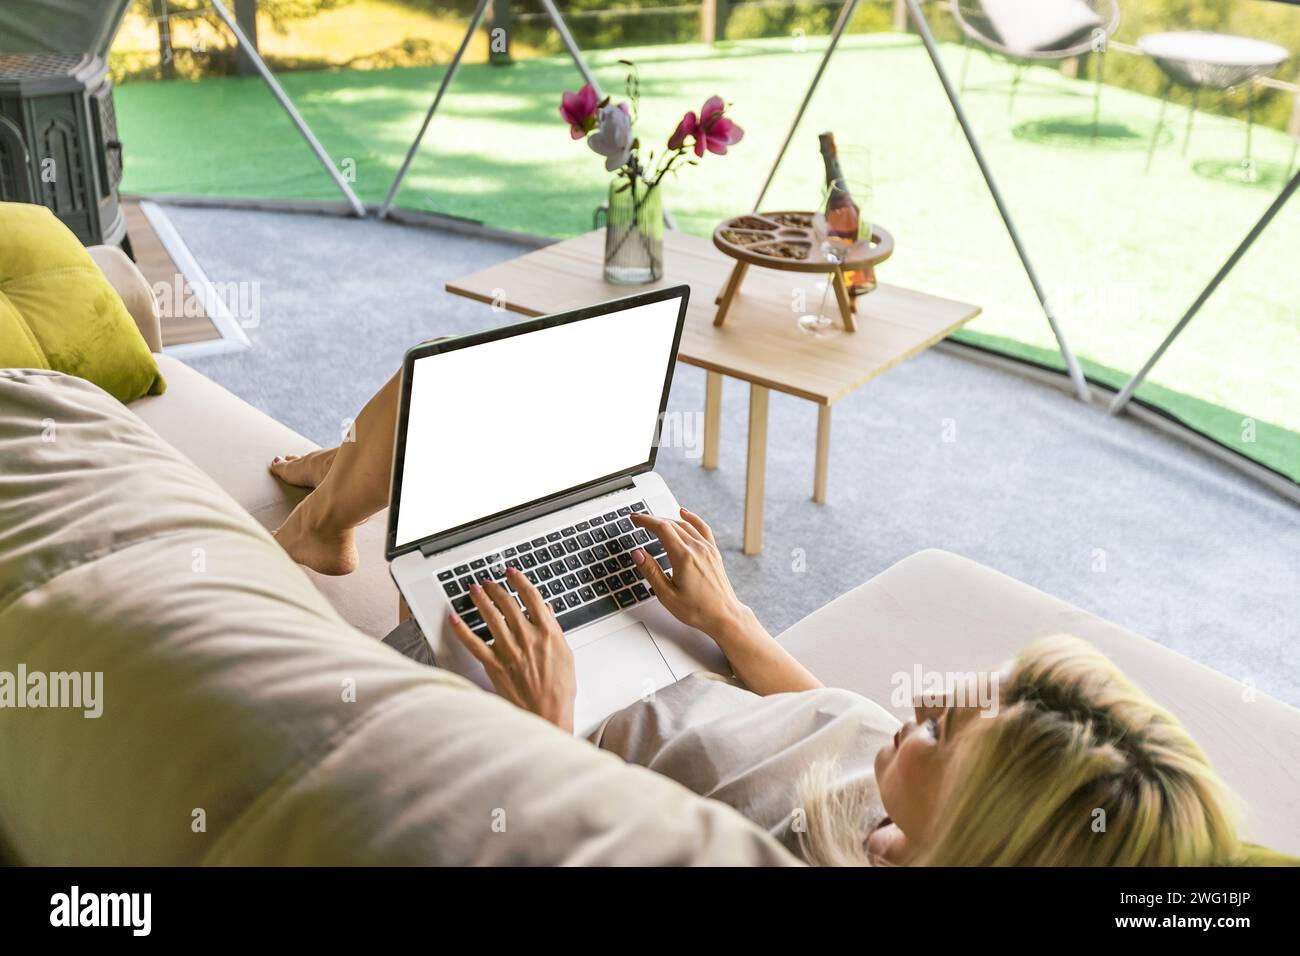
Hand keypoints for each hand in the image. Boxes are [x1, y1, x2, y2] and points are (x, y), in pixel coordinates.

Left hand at [448, 568, 576, 732]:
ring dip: (480, 600)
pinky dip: (462, 630)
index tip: (511, 573)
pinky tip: (454, 619)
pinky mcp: (494, 665)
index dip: (519, 581)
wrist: (548, 713)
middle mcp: (527, 637)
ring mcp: (509, 650)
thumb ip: (554, 630)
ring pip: (491, 617)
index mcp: (547, 632)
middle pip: (508, 603)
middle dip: (496, 588)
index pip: (531, 597)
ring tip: (474, 590)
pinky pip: (474, 643)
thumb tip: (547, 611)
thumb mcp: (566, 654)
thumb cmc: (560, 690)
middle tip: (487, 581)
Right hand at [631, 507, 822, 695]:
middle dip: (653, 520)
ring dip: (668, 520)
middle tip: (639, 520)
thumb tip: (638, 554)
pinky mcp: (713, 552)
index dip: (646, 520)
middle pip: (672, 524)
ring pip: (685, 525)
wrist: (724, 615)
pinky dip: (692, 518)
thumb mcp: (667, 595)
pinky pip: (702, 528)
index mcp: (684, 557)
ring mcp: (707, 549)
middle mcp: (697, 549)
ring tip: (654, 520)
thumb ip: (651, 572)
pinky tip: (684, 513)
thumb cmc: (697, 610)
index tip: (635, 518)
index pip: (662, 528)